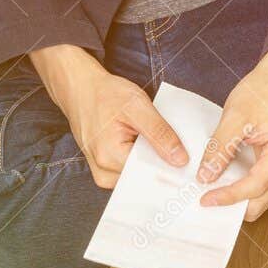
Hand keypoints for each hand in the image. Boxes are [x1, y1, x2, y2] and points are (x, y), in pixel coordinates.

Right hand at [29, 44, 187, 188]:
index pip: (150, 175)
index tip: (187, 164)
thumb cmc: (104, 94)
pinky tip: (145, 148)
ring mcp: (102, 174)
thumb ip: (160, 134)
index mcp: (110, 157)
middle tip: (176, 151)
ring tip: (154, 143)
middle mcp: (103, 172)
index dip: (171, 169)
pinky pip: (130, 173)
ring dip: (151, 163)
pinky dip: (141, 162)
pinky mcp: (104, 170)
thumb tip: (180, 160)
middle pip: (144, 179)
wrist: (80, 89)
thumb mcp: (138, 107)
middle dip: (161, 166)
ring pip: (138, 177)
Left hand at [198, 41, 267, 220]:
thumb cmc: (265, 90)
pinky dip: (242, 189)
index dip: (228, 197)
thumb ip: (221, 149)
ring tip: (211, 191)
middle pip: (260, 202)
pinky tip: (224, 181)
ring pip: (260, 199)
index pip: (254, 188)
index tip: (204, 199)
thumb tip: (205, 177)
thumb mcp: (236, 116)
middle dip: (233, 205)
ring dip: (237, 199)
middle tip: (204, 199)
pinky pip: (261, 187)